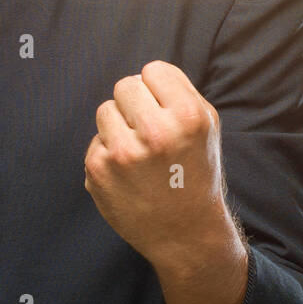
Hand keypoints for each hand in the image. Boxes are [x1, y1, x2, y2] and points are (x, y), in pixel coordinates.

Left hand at [85, 60, 247, 303]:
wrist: (185, 232)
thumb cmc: (196, 173)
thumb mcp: (207, 127)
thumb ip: (179, 92)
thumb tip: (143, 75)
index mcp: (187, 116)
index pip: (153, 71)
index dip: (158, 89)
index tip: (165, 110)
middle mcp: (155, 132)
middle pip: (125, 85)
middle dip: (135, 104)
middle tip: (149, 131)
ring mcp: (123, 152)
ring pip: (105, 109)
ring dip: (119, 126)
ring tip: (139, 152)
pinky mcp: (98, 169)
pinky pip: (96, 139)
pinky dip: (108, 152)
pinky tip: (127, 173)